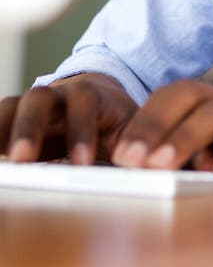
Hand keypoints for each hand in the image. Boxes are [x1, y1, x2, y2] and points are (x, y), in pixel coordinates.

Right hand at [0, 73, 137, 163]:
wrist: (105, 106)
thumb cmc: (120, 126)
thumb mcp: (132, 132)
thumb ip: (135, 147)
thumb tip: (144, 171)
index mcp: (93, 96)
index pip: (84, 102)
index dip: (80, 128)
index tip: (82, 162)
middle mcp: (59, 96)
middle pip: (39, 99)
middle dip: (30, 127)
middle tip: (25, 159)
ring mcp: (35, 107)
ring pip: (14, 107)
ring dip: (4, 130)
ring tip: (4, 160)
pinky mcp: (18, 120)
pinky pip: (1, 119)